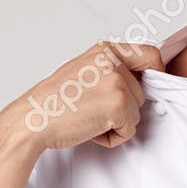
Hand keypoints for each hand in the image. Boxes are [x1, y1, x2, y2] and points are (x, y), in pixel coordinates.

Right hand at [0, 41, 165, 187]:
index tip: (147, 87)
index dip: (154, 74)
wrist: (32, 120)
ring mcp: (117, 82)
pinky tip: (89, 129)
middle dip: (122, 108)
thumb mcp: (83, 71)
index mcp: (104, 50)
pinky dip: (111, 138)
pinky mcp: (119, 105)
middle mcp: (112, 61)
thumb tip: (137, 81)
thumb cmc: (52, 102)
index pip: (150, 55)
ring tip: (87, 119)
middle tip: (92, 110)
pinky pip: (129, 130)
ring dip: (115, 124)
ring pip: (136, 113)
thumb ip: (110, 70)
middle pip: (142, 91)